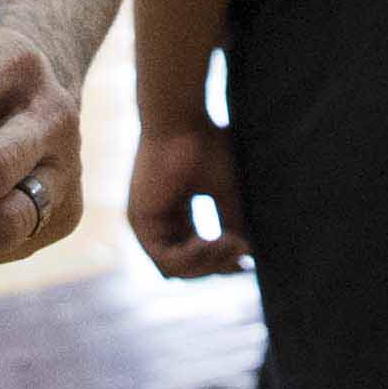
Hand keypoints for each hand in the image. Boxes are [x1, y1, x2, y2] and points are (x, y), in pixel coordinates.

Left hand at [129, 122, 247, 278]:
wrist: (181, 118)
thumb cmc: (205, 143)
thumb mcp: (224, 191)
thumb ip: (231, 222)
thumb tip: (248, 253)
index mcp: (174, 211)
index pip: (194, 253)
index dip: (220, 264)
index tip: (247, 264)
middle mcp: (157, 220)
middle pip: (185, 268)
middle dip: (216, 267)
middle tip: (242, 255)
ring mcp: (145, 224)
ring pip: (174, 271)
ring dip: (206, 264)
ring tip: (230, 244)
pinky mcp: (139, 222)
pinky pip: (164, 261)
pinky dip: (191, 259)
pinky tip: (210, 242)